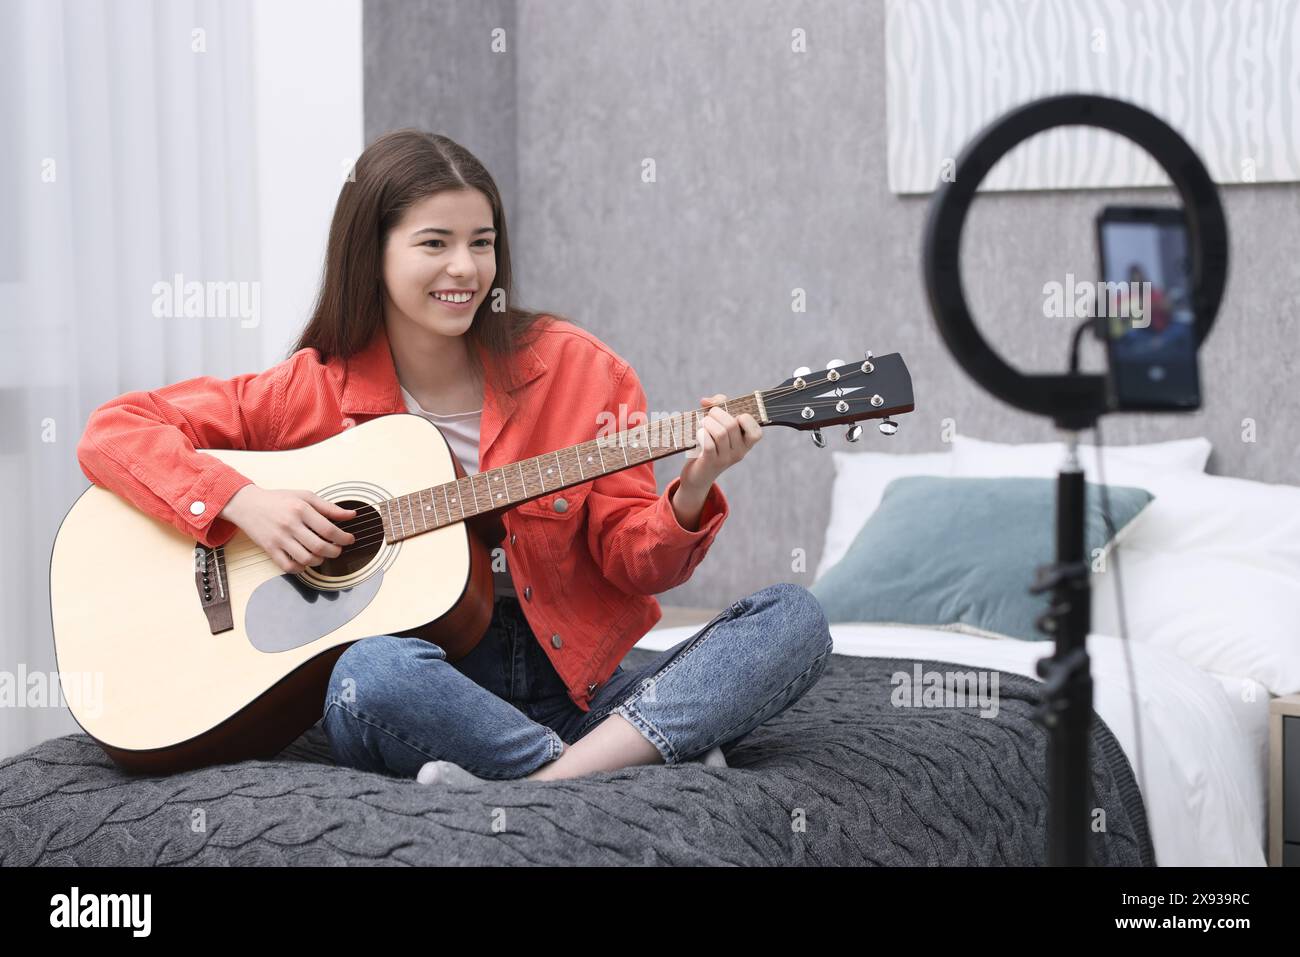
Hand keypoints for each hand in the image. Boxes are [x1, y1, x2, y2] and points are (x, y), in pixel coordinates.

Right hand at [219, 485, 356, 573]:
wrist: (247, 504)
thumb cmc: (278, 499)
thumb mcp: (305, 496)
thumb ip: (329, 507)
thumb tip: (352, 515)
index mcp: (300, 509)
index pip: (328, 529)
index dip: (343, 538)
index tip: (349, 540)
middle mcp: (290, 525)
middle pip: (319, 547)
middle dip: (334, 552)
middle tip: (337, 549)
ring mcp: (279, 539)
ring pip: (306, 558)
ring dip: (320, 560)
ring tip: (322, 555)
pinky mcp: (269, 549)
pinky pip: (288, 566)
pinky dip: (301, 568)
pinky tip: (305, 561)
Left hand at [679, 393, 761, 493]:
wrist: (698, 474)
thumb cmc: (710, 444)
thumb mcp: (718, 425)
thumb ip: (718, 406)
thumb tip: (707, 401)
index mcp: (746, 443)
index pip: (756, 431)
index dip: (744, 418)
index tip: (732, 415)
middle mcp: (740, 452)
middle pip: (732, 425)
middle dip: (716, 413)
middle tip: (708, 415)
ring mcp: (726, 459)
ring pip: (720, 433)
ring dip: (707, 422)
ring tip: (702, 423)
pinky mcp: (711, 463)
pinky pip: (708, 444)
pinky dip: (702, 434)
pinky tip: (699, 434)